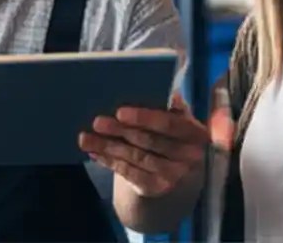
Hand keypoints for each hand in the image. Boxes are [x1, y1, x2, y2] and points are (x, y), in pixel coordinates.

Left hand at [79, 93, 209, 196]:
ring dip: (108, 146)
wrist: (180, 176)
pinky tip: (95, 152)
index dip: (144, 118)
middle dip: (120, 131)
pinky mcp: (156, 188)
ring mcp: (173, 175)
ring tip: (86, 138)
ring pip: (135, 157)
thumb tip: (171, 94)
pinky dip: (110, 161)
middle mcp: (189, 157)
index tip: (120, 112)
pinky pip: (129, 172)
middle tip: (97, 122)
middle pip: (149, 141)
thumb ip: (175, 109)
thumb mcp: (181, 122)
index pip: (169, 124)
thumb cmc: (175, 138)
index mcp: (196, 134)